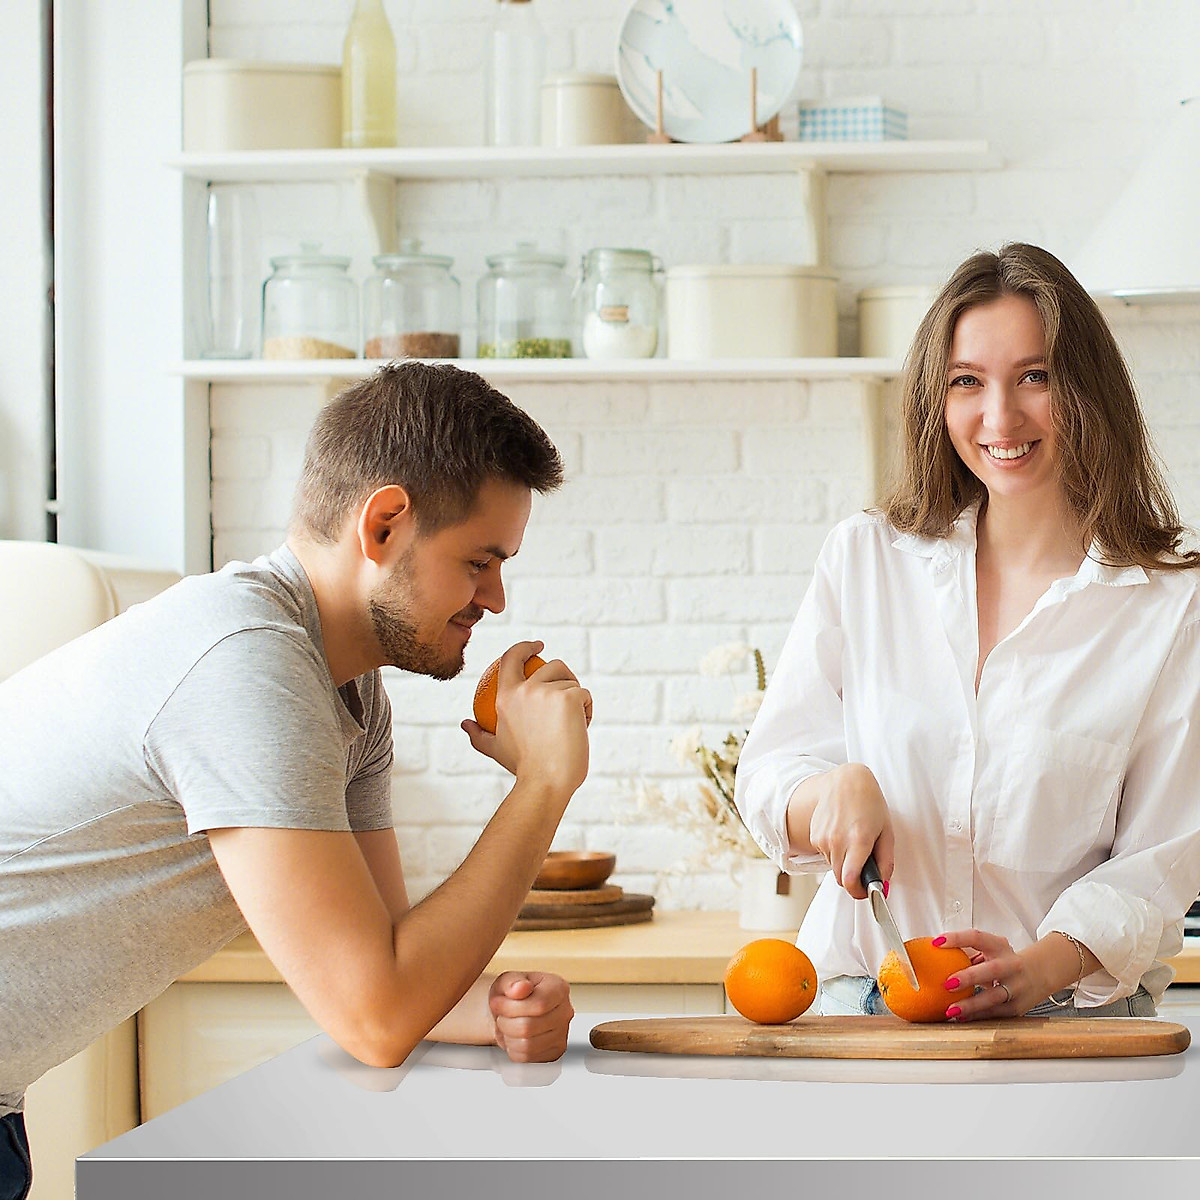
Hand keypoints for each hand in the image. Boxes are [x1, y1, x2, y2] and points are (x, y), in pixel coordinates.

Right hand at [462, 641, 592, 795]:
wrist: (546, 782)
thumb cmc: (523, 768)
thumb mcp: (495, 748)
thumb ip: (478, 734)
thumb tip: (465, 724)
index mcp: (505, 696)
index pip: (512, 657)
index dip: (525, 647)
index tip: (537, 646)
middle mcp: (525, 689)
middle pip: (553, 665)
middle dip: (564, 677)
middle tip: (570, 696)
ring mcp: (548, 691)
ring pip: (571, 682)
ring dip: (576, 700)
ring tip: (572, 724)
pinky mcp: (570, 697)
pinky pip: (584, 695)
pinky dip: (586, 711)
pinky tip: (581, 728)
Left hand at [488, 971, 573, 1062]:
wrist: (511, 1010)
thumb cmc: (512, 994)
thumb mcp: (507, 980)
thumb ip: (512, 982)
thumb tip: (522, 987)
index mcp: (558, 988)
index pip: (539, 1004)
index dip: (512, 1007)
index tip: (498, 1003)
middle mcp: (565, 1011)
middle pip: (529, 1027)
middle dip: (506, 1022)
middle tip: (501, 1015)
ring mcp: (562, 1034)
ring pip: (526, 1045)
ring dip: (508, 1036)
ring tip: (508, 1025)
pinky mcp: (554, 1052)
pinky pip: (527, 1058)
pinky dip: (513, 1049)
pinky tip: (515, 1036)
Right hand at [805, 763, 893, 899]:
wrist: (845, 782)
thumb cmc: (869, 804)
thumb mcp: (886, 832)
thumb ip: (886, 862)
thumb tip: (884, 886)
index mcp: (859, 840)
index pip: (850, 880)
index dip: (858, 891)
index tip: (865, 891)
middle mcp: (837, 841)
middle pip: (841, 879)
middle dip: (853, 879)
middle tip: (864, 868)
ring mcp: (823, 838)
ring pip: (833, 867)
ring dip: (843, 863)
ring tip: (853, 842)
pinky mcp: (815, 836)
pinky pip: (825, 855)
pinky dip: (834, 852)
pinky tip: (842, 835)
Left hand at [934, 928, 1054, 1019]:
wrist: (1040, 973)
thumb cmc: (1004, 960)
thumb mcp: (990, 950)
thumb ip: (966, 953)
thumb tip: (931, 955)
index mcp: (1000, 946)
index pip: (977, 937)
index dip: (956, 938)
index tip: (936, 943)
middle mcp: (1011, 964)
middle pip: (991, 970)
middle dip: (969, 977)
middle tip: (947, 983)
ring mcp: (1017, 987)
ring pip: (995, 997)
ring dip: (972, 1004)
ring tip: (951, 1009)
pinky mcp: (1018, 1006)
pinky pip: (996, 1013)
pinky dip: (978, 1016)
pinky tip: (962, 1017)